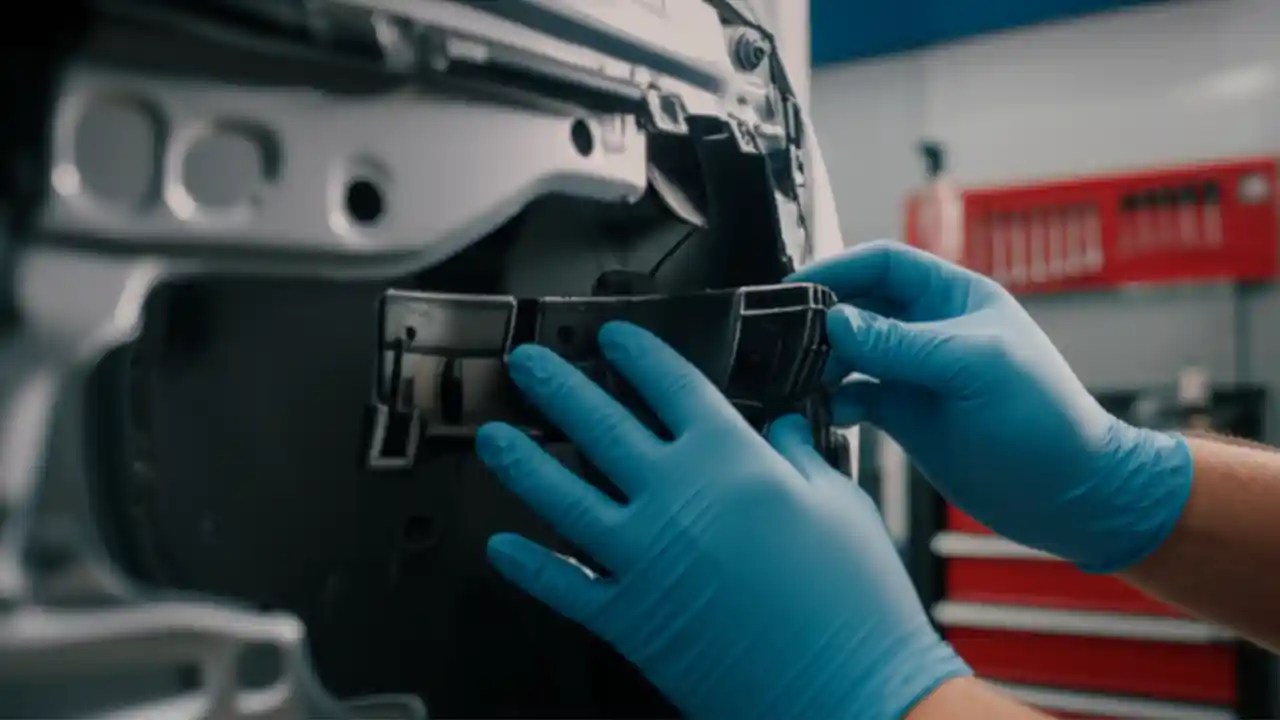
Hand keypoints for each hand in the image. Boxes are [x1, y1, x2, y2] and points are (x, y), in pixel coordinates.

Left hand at [476, 322, 969, 719]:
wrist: (850, 690)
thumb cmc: (854, 600)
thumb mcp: (840, 503)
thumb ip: (800, 454)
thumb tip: (780, 425)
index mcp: (731, 461)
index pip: (671, 385)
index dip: (637, 354)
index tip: (614, 338)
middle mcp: (676, 498)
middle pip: (598, 424)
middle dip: (556, 385)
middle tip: (527, 363)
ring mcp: (644, 557)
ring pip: (561, 497)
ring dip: (519, 463)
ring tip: (494, 437)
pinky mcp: (630, 616)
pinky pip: (563, 584)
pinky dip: (528, 565)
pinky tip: (501, 545)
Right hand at [789, 240, 1192, 571]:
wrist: (1070, 495)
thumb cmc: (1044, 420)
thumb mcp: (972, 368)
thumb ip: (901, 344)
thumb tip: (835, 321)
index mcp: (954, 299)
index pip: (884, 264)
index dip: (839, 269)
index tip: (795, 289)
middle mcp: (930, 331)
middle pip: (859, 307)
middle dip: (822, 319)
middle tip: (784, 340)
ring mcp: (916, 375)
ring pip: (851, 354)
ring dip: (823, 364)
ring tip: (801, 381)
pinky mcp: (907, 417)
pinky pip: (856, 398)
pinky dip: (835, 402)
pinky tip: (826, 414)